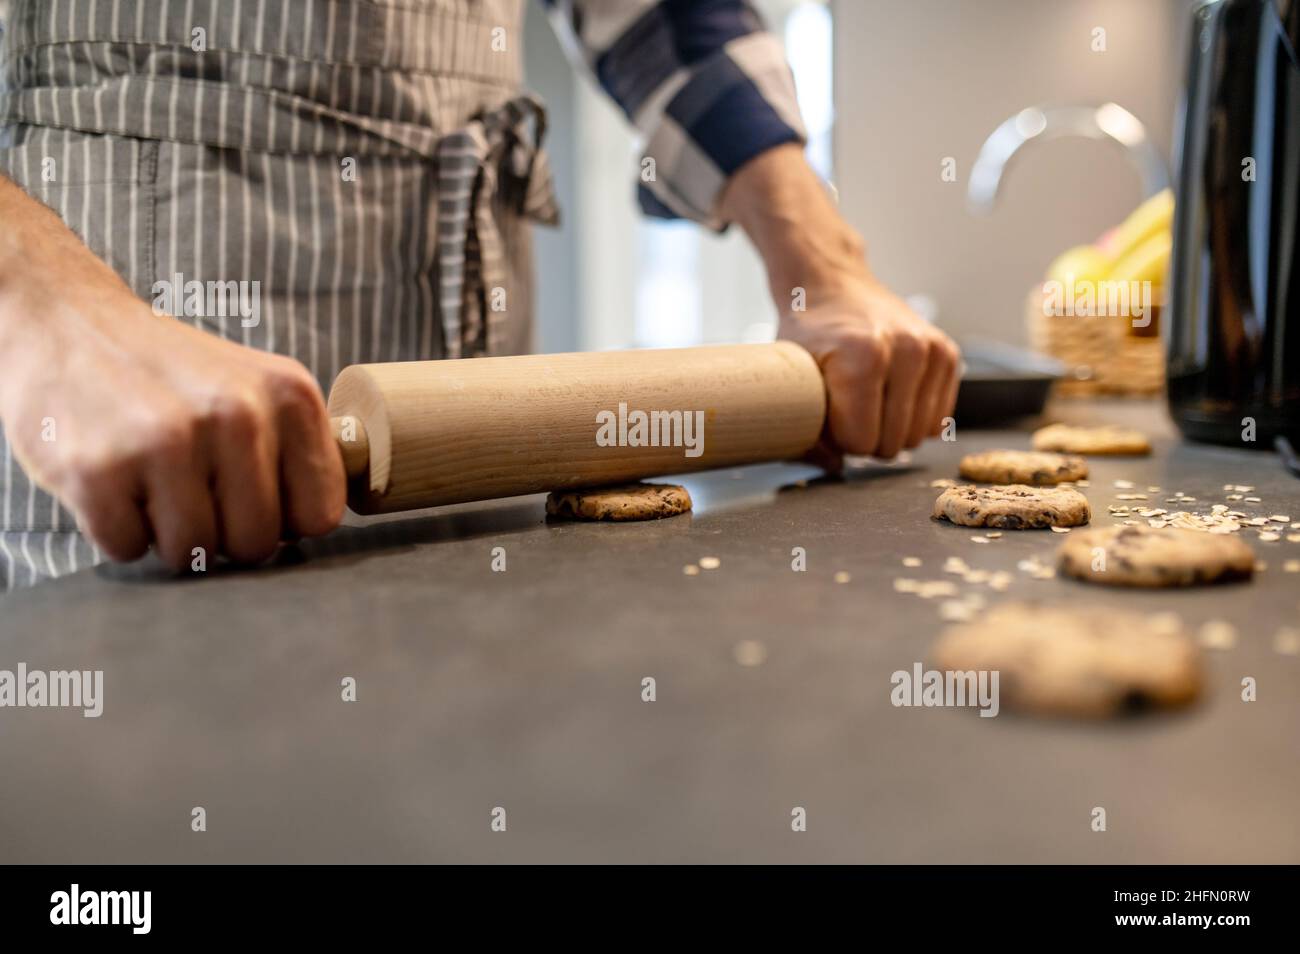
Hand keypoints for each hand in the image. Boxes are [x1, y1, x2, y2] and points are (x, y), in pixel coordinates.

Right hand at [0, 279, 345, 569]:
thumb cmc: (172, 375)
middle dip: (223, 533)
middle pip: (257, 544)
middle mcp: (237, 413)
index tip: (250, 495)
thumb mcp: (256, 387)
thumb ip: (297, 450)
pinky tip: (111, 476)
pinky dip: (115, 528)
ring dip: (167, 533)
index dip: (282, 519)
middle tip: (189, 486)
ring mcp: (167, 440)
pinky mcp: (99, 468)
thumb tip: (321, 523)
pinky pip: (127, 548)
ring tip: (149, 478)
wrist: (66, 321)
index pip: (319, 515)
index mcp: (289, 395)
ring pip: (195, 554)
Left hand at [716, 143, 959, 469]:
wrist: (831, 286)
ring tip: (869, 399)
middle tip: (846, 408)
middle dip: (866, 438)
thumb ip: (805, 431)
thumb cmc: (807, 334)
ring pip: (918, 436)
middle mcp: (907, 350)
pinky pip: (937, 420)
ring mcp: (933, 350)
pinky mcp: (948, 354)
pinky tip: (891, 392)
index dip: (839, 438)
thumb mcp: (791, 380)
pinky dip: (913, 416)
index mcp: (864, 356)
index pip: (861, 442)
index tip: (827, 415)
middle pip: (892, 444)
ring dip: (891, 429)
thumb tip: (834, 468)